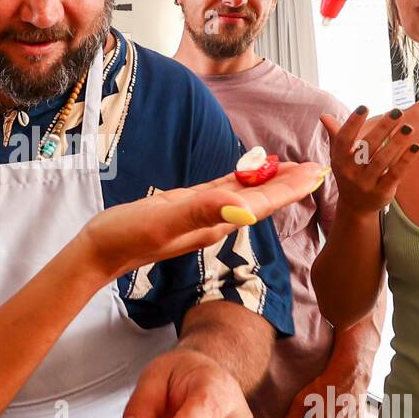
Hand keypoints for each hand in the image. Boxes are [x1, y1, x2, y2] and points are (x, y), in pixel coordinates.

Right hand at [79, 163, 326, 280]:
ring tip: (292, 166)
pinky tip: (248, 172)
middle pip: (260, 200)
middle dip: (289, 184)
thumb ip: (202, 213)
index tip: (319, 174)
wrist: (99, 251)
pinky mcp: (185, 208)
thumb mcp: (165, 221)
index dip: (291, 189)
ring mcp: (200, 216)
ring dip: (269, 181)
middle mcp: (213, 221)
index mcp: (214, 224)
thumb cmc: (127, 237)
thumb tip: (244, 209)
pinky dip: (239, 179)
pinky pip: (222, 191)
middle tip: (317, 165)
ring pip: (244, 195)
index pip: (261, 204)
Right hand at [320, 108, 418, 216]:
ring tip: (408, 128)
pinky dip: (405, 160)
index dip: (352, 123)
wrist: (355, 207)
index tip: (365, 107)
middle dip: (382, 128)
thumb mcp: (339, 157)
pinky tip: (415, 146)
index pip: (344, 139)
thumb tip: (324, 115)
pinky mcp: (381, 192)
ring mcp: (365, 183)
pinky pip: (394, 174)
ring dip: (396, 143)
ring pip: (382, 160)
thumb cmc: (349, 173)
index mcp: (339, 160)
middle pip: (366, 147)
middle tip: (397, 112)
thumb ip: (336, 134)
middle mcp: (350, 172)